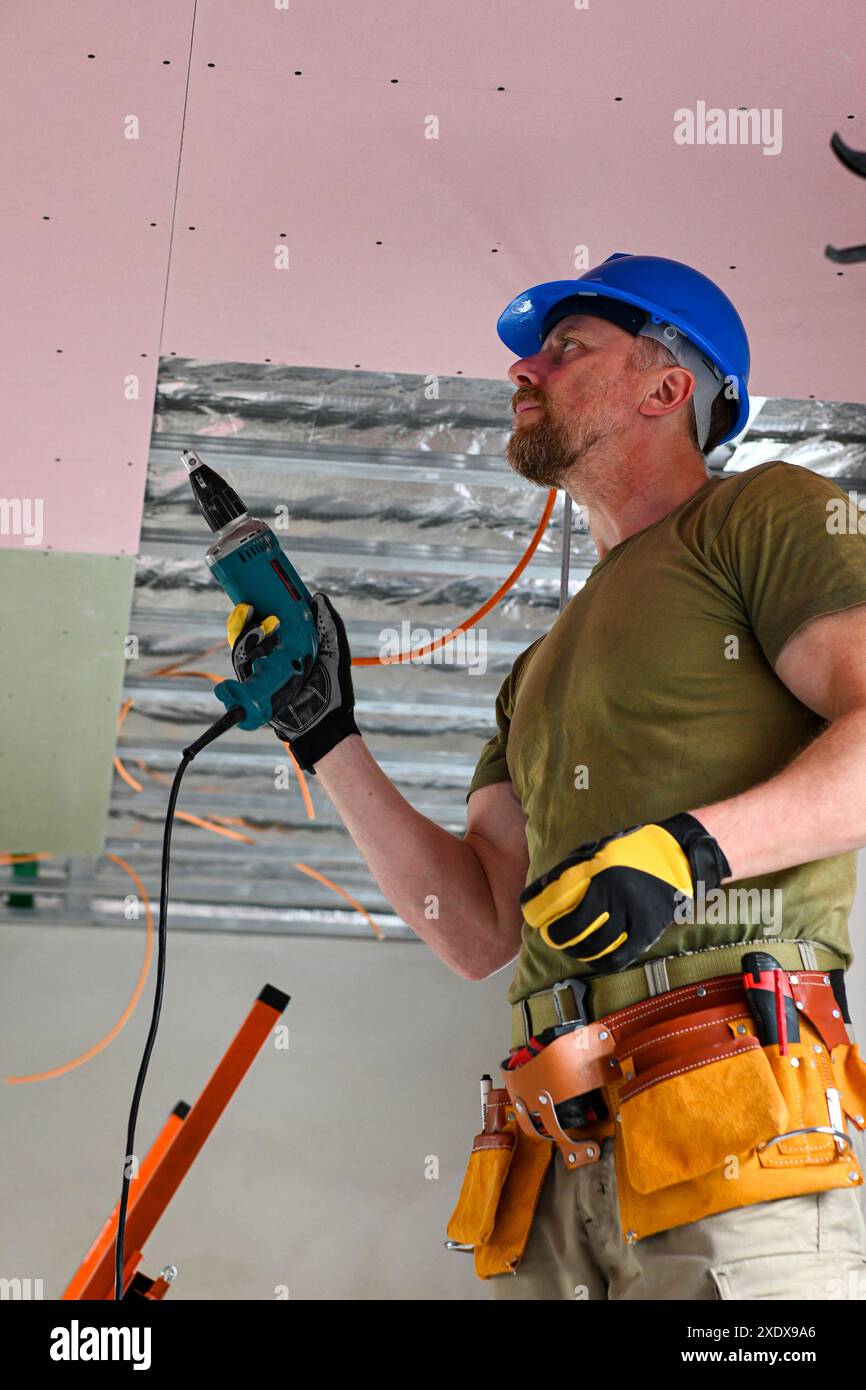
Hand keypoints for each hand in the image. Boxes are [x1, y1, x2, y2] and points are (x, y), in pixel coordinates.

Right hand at [227, 591, 359, 773]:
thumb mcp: (334, 650)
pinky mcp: (254, 692)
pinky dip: (239, 659)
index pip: (263, 627)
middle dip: (244, 623)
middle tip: (250, 609)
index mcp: (286, 650)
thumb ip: (328, 624)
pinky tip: (248, 651)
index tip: (254, 601)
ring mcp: (260, 677)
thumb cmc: (335, 688)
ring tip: (262, 626)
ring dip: (246, 635)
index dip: (254, 614)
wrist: (327, 721)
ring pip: (241, 651)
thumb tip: (317, 597)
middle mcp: (270, 662)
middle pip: (246, 637)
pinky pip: (240, 673)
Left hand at [518, 813, 730, 973]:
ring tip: (570, 945)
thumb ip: (572, 868)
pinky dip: (599, 961)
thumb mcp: (599, 849)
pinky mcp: (646, 932)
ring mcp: (630, 914)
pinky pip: (616, 957)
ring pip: (592, 946)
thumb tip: (541, 891)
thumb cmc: (632, 852)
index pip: (555, 895)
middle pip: (571, 927)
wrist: (679, 857)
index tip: (530, 915)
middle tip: (551, 934)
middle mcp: (612, 892)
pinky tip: (592, 955)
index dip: (536, 909)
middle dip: (554, 934)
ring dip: (574, 950)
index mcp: (597, 867)